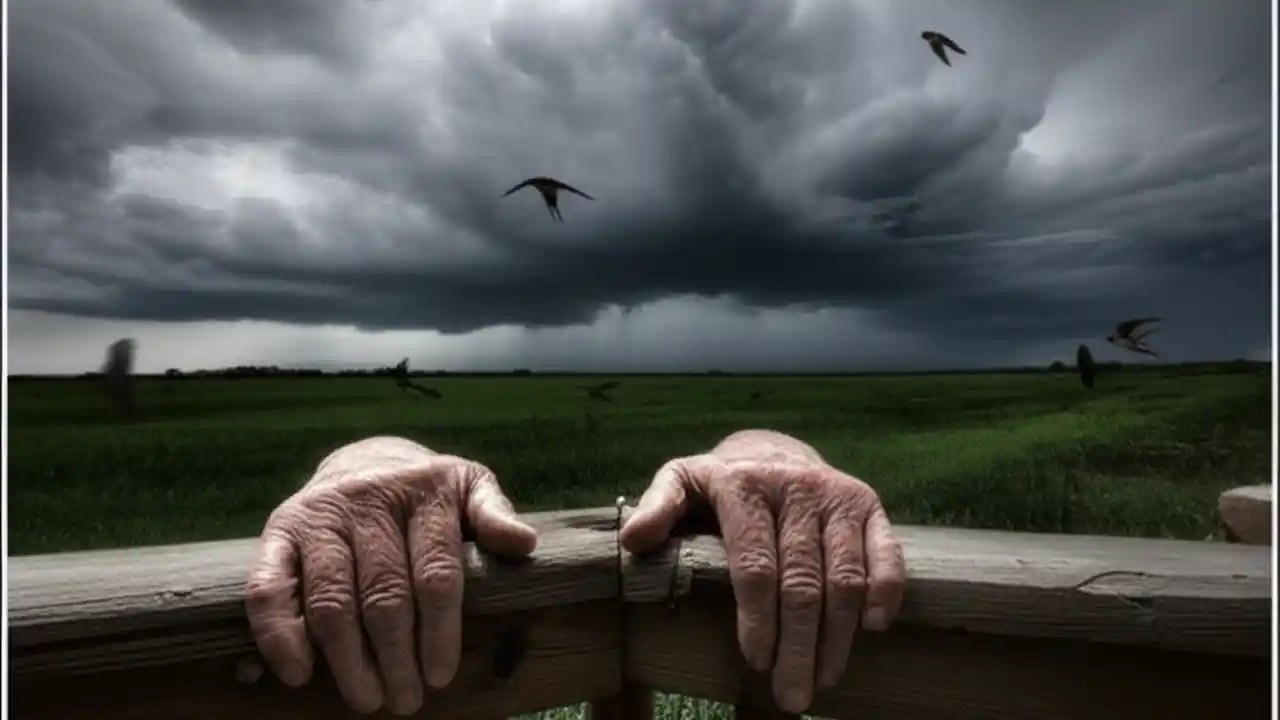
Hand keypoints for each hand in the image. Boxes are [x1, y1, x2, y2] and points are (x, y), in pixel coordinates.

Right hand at [244, 436, 537, 714]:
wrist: (364, 460)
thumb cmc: (428, 494)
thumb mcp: (470, 488)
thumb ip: (493, 515)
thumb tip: (523, 543)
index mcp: (424, 490)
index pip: (435, 570)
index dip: (438, 630)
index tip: (440, 675)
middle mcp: (367, 499)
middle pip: (383, 592)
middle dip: (395, 656)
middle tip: (406, 701)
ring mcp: (318, 515)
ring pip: (330, 598)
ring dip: (346, 658)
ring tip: (368, 699)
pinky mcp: (278, 532)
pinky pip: (269, 588)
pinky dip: (280, 634)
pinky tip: (300, 673)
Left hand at [620, 430, 905, 712]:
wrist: (772, 449)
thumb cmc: (720, 484)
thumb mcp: (680, 483)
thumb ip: (656, 508)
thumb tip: (633, 540)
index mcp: (743, 484)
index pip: (755, 563)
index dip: (757, 617)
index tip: (756, 662)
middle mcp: (795, 487)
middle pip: (801, 580)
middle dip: (798, 645)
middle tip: (792, 696)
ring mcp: (836, 494)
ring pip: (844, 576)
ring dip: (838, 635)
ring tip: (824, 679)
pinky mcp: (868, 503)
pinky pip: (886, 553)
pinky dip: (885, 590)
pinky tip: (873, 628)